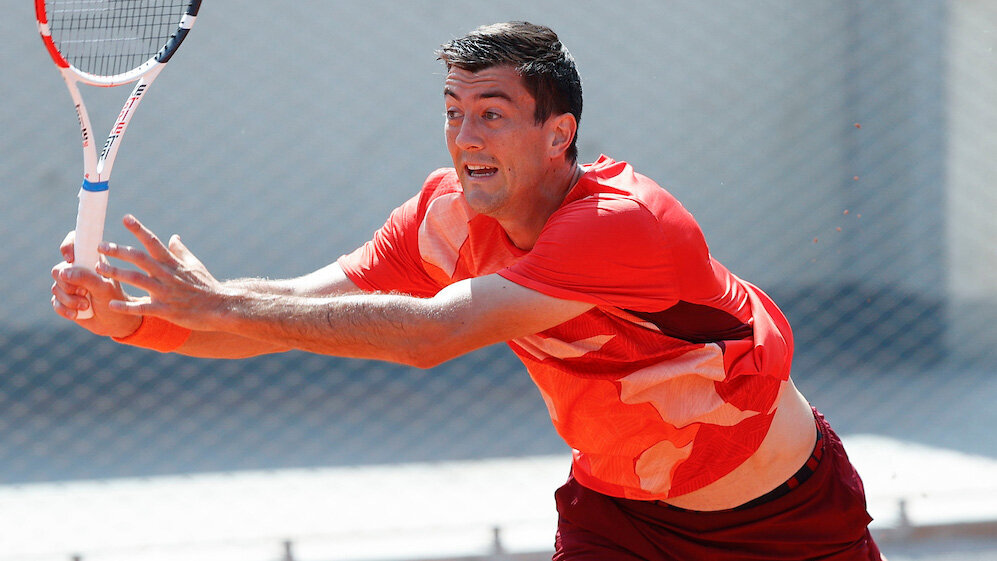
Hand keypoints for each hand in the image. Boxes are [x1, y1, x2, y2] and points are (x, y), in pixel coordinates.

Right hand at [51, 230, 142, 337]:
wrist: (116, 323)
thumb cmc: (115, 300)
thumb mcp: (104, 288)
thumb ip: (86, 278)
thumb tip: (63, 272)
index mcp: (90, 260)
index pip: (74, 242)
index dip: (68, 246)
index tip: (70, 259)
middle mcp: (78, 270)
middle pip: (58, 270)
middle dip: (69, 284)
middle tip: (84, 292)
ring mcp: (69, 285)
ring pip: (55, 288)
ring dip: (70, 299)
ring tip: (86, 305)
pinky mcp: (64, 300)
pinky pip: (54, 302)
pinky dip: (65, 309)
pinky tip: (77, 314)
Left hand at [95, 214, 226, 330]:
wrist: (221, 307)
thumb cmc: (207, 286)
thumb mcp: (195, 264)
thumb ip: (180, 251)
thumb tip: (173, 237)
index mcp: (173, 263)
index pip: (153, 242)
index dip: (139, 229)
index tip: (125, 218)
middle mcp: (167, 274)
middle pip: (139, 258)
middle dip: (119, 251)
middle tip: (100, 245)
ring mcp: (166, 292)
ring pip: (137, 279)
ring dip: (117, 273)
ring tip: (99, 268)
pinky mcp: (166, 309)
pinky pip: (143, 307)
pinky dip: (127, 306)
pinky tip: (111, 304)